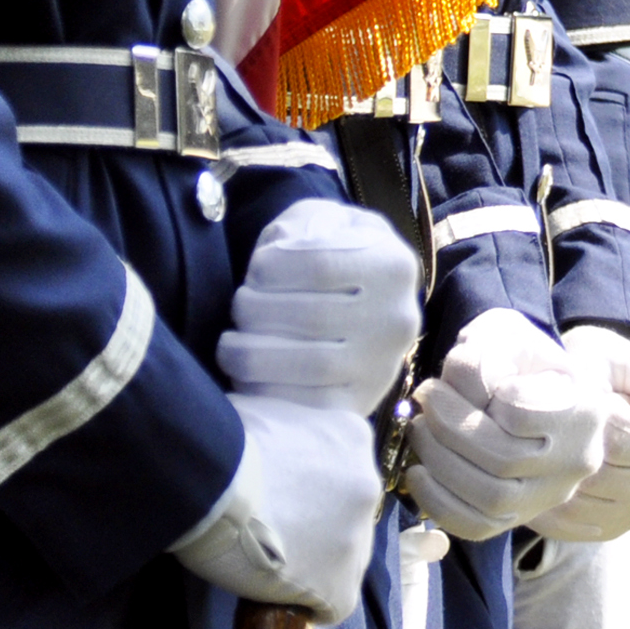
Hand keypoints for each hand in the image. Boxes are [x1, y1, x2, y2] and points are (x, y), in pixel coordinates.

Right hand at [169, 394, 379, 625]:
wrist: (213, 483)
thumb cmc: (229, 439)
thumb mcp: (273, 414)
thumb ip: (291, 432)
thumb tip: (274, 447)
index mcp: (352, 438)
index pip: (343, 474)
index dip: (312, 492)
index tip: (283, 499)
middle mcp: (367, 484)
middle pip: (349, 517)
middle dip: (319, 526)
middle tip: (277, 531)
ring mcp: (358, 537)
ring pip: (345, 561)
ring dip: (315, 565)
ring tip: (273, 565)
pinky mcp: (342, 586)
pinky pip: (331, 604)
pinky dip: (307, 605)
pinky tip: (279, 597)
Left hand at [215, 197, 421, 414]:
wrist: (360, 302)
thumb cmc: (330, 252)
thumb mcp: (322, 221)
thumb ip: (302, 225)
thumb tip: (283, 249)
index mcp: (394, 265)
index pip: (322, 264)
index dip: (274, 268)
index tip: (254, 270)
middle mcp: (398, 318)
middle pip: (312, 317)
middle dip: (258, 311)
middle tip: (239, 305)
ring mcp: (383, 367)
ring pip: (311, 365)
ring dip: (254, 354)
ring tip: (231, 343)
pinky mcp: (362, 404)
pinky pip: (311, 407)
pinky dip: (268, 393)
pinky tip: (244, 376)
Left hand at [404, 308, 607, 541]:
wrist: (531, 386)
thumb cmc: (516, 357)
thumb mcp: (504, 335)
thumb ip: (483, 354)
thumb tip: (457, 388)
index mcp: (583, 407)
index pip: (520, 412)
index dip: (479, 394)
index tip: (456, 369)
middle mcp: (577, 460)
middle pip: (503, 459)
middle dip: (449, 427)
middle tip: (425, 395)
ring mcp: (551, 495)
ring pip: (492, 498)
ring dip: (440, 461)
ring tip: (420, 427)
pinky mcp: (521, 517)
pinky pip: (479, 527)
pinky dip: (439, 501)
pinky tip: (419, 470)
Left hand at [530, 325, 629, 540]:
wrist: (611, 399)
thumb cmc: (604, 367)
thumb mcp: (598, 351)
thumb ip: (586, 369)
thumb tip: (568, 398)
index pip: (619, 440)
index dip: (582, 418)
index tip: (552, 395)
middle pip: (599, 478)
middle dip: (559, 450)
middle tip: (524, 425)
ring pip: (579, 506)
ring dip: (546, 478)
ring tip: (521, 445)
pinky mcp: (613, 530)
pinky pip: (569, 526)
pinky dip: (543, 501)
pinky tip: (526, 469)